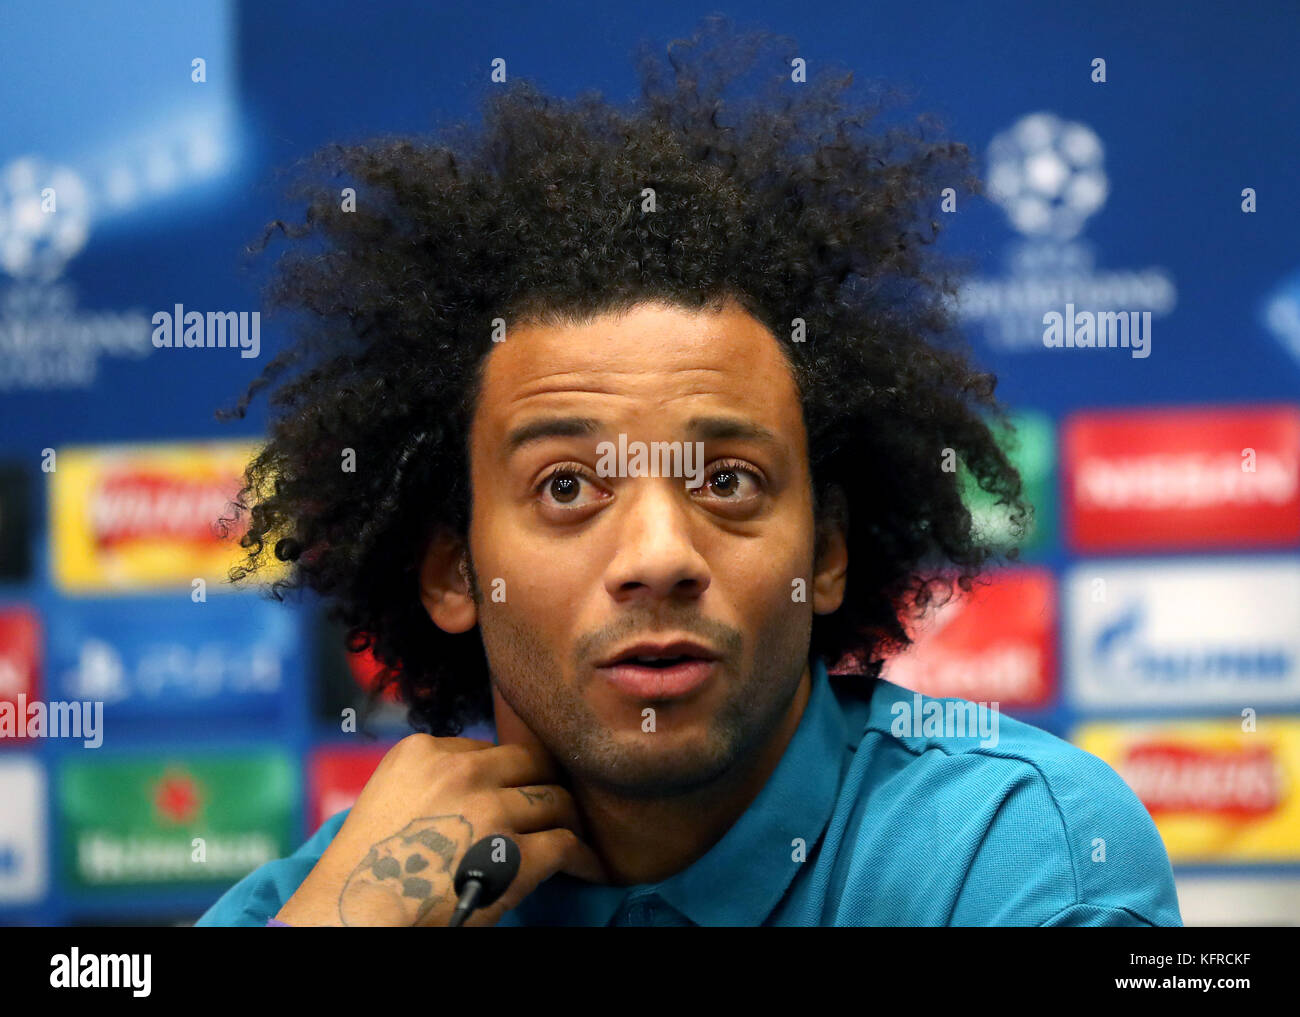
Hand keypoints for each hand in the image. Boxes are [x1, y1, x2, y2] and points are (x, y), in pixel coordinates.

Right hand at [274, 734, 606, 925]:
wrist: (354, 914)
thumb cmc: (365, 868)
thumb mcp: (389, 796)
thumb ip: (433, 781)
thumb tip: (485, 785)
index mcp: (424, 751)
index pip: (488, 750)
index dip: (504, 775)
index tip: (512, 793)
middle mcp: (461, 770)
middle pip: (530, 763)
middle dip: (543, 784)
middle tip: (554, 805)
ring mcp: (490, 809)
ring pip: (555, 800)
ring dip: (568, 818)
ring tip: (575, 832)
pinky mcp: (513, 853)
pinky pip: (566, 844)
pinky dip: (583, 857)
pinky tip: (589, 866)